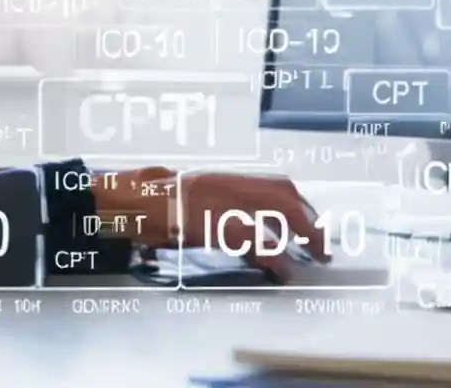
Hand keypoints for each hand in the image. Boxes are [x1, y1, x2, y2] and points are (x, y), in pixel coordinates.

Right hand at [91, 167, 329, 280]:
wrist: (128, 202)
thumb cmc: (155, 203)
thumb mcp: (194, 199)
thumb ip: (221, 208)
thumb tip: (248, 233)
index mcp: (225, 180)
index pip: (277, 186)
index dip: (300, 205)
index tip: (314, 223)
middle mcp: (229, 186)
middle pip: (284, 196)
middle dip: (308, 220)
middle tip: (322, 245)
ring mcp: (222, 201)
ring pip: (277, 212)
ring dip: (301, 234)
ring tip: (314, 256)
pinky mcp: (214, 223)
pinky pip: (254, 240)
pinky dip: (274, 255)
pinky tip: (283, 270)